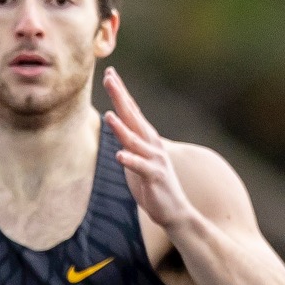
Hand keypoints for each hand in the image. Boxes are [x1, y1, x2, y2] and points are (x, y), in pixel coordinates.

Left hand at [103, 69, 193, 233]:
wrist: (174, 211)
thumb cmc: (153, 185)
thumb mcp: (136, 158)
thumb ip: (128, 141)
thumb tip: (115, 124)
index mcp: (146, 138)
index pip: (131, 110)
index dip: (121, 92)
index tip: (110, 73)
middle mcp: (152, 144)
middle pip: (133, 116)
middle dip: (120, 96)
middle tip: (109, 77)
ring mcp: (154, 159)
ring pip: (135, 140)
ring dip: (122, 128)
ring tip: (110, 115)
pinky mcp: (155, 176)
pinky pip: (140, 167)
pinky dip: (130, 160)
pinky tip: (119, 155)